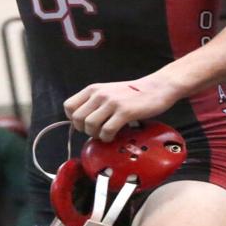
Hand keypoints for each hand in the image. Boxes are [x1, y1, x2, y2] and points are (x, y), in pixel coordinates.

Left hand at [63, 77, 179, 141]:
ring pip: (90, 125)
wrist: (157, 87)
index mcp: (93, 89)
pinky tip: (113, 136)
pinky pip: (107, 130)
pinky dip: (107, 138)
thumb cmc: (133, 93)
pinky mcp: (124, 112)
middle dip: (84, 130)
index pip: (69, 106)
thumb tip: (82, 122)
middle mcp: (100, 94)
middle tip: (97, 131)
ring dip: (96, 135)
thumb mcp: (108, 92)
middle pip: (77, 119)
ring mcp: (112, 102)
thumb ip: (95, 102)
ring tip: (105, 134)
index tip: (86, 124)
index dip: (74, 119)